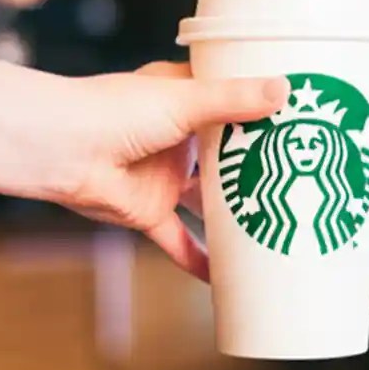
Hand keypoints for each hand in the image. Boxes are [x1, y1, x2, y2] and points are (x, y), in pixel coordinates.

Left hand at [53, 62, 287, 281]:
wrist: (62, 150)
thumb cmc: (113, 111)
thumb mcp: (184, 100)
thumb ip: (234, 100)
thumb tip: (284, 91)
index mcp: (182, 99)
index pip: (231, 100)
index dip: (262, 108)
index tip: (301, 116)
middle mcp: (176, 139)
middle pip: (227, 154)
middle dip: (259, 165)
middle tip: (307, 174)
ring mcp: (164, 177)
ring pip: (209, 199)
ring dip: (237, 212)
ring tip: (281, 223)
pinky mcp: (150, 213)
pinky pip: (180, 242)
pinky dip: (201, 260)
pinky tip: (228, 278)